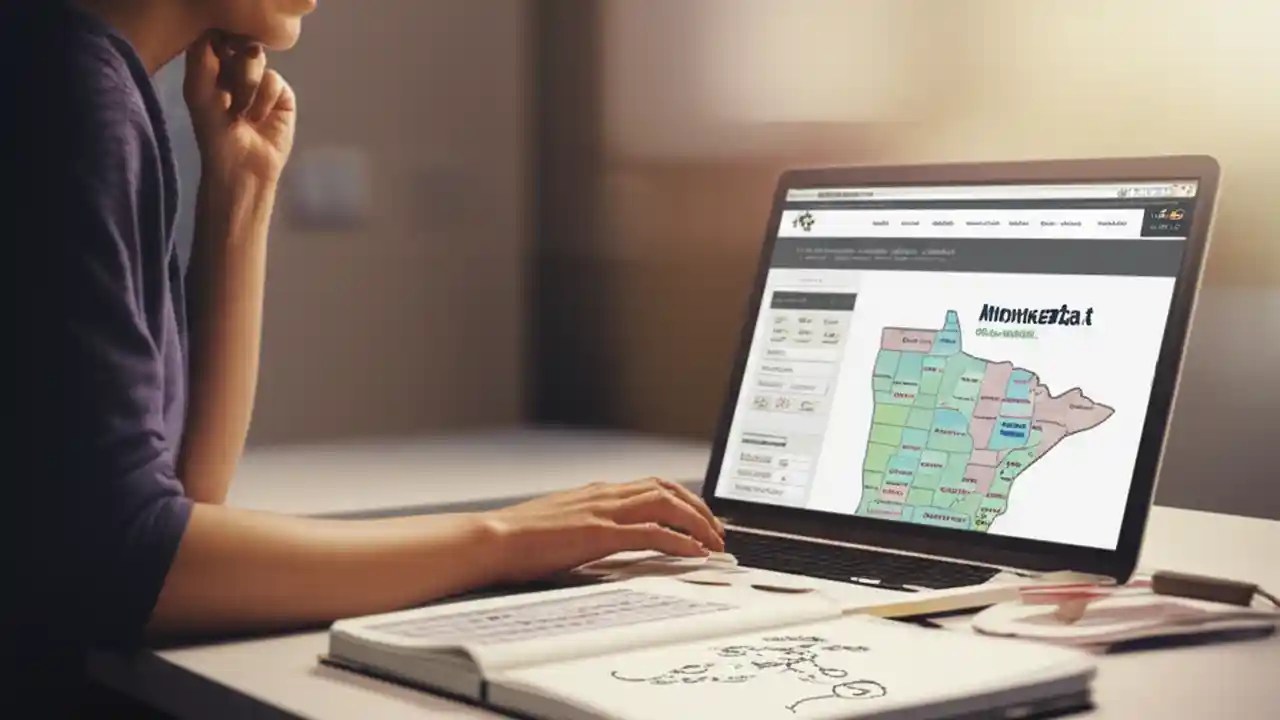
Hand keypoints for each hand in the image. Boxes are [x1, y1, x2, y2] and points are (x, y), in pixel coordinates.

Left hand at [184, 32, 295, 183]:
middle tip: (227, 96)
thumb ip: (202, 60)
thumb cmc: (214, 135)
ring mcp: (262, 82)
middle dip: (233, 70)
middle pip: (239, 43)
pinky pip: (274, 80)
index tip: (218, 57)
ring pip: (256, 59)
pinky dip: (264, 100)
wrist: (242, 166)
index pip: (217, 38)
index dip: (220, 41)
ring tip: (241, 113)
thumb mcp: (198, 94)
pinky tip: (258, 118)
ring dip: (246, 87)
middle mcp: (238, 71)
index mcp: (214, 68)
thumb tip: (216, 33)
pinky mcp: (283, 96)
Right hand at [482, 478, 726, 584]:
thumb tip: (608, 538)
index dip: (683, 499)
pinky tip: (693, 553)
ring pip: (666, 505)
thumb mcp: (563, 523)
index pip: (653, 485)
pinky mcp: (598, 533)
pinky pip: (650, 534)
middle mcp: (605, 495)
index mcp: (598, 492)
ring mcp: (603, 512)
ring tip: (713, 544)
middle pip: (668, 490)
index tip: (700, 518)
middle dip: (699, 510)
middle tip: (717, 533)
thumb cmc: (519, 537)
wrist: (493, 539)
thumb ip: (589, 524)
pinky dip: (678, 542)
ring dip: (696, 523)